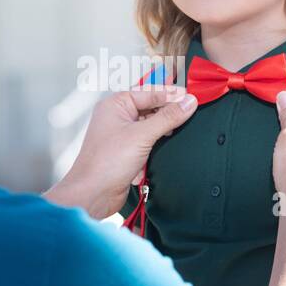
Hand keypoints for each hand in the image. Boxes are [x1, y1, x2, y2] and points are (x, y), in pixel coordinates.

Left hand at [46, 86, 197, 219]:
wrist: (94, 193)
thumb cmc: (106, 163)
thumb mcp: (142, 135)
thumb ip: (168, 117)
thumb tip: (188, 102)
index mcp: (115, 105)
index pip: (149, 92)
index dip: (171, 94)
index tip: (192, 96)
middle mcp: (117, 116)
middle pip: (150, 106)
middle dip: (169, 108)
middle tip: (191, 109)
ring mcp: (121, 133)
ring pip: (149, 122)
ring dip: (165, 124)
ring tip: (183, 122)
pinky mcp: (127, 150)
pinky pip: (147, 138)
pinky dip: (159, 137)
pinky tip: (170, 138)